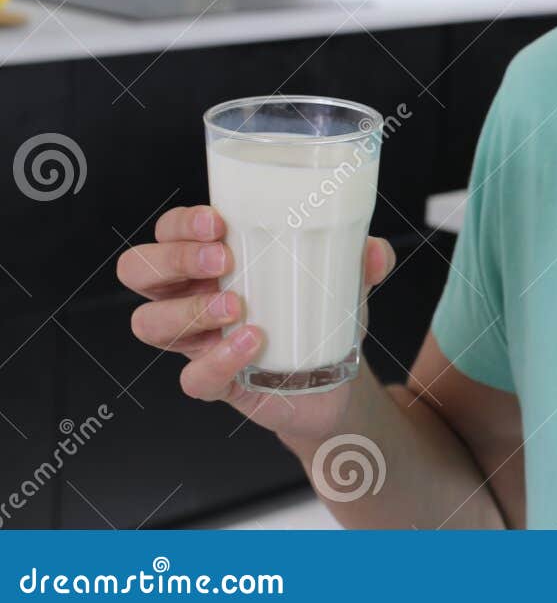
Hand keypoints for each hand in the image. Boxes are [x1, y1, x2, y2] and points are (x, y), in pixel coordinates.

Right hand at [116, 205, 394, 441]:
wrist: (334, 379)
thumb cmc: (321, 312)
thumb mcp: (345, 277)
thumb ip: (364, 258)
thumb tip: (373, 251)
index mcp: (211, 259)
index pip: (169, 230)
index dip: (181, 224)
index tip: (219, 221)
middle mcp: (191, 296)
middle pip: (137, 269)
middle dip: (171, 259)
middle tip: (222, 260)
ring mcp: (197, 341)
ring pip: (149, 323)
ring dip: (186, 311)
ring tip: (237, 307)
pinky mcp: (215, 381)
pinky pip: (193, 377)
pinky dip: (218, 360)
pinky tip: (252, 343)